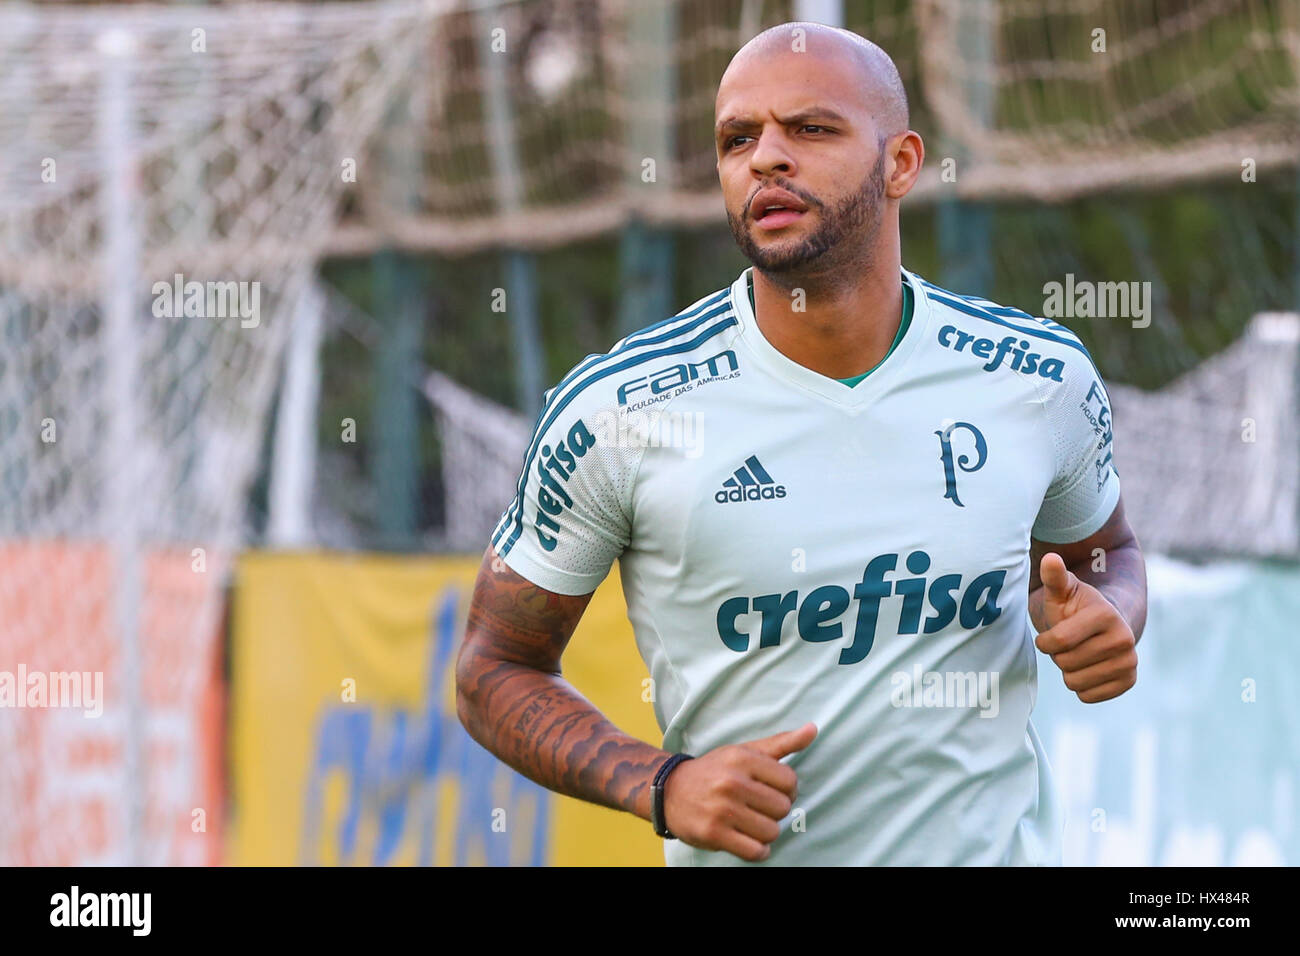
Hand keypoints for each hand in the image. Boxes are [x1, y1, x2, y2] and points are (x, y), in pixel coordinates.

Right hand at [662, 722, 816, 861]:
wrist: (669, 790)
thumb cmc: (715, 770)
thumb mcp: (744, 751)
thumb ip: (781, 743)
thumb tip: (814, 729)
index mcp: (742, 759)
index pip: (790, 781)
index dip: (786, 790)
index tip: (772, 790)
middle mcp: (732, 782)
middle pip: (783, 808)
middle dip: (775, 811)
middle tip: (758, 807)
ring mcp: (722, 809)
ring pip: (771, 831)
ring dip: (765, 832)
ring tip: (751, 823)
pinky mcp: (713, 834)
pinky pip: (755, 851)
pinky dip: (757, 850)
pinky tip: (748, 840)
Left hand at [1034, 552, 1137, 702]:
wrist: (1104, 626)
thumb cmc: (1075, 608)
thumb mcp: (1062, 591)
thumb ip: (1054, 577)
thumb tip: (1050, 558)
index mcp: (1106, 615)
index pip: (1059, 642)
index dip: (1045, 642)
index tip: (1048, 636)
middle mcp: (1124, 639)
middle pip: (1066, 663)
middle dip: (1058, 656)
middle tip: (1068, 644)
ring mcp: (1129, 662)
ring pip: (1075, 682)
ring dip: (1068, 671)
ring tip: (1077, 653)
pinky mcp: (1129, 681)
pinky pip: (1088, 697)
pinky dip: (1081, 686)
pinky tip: (1087, 668)